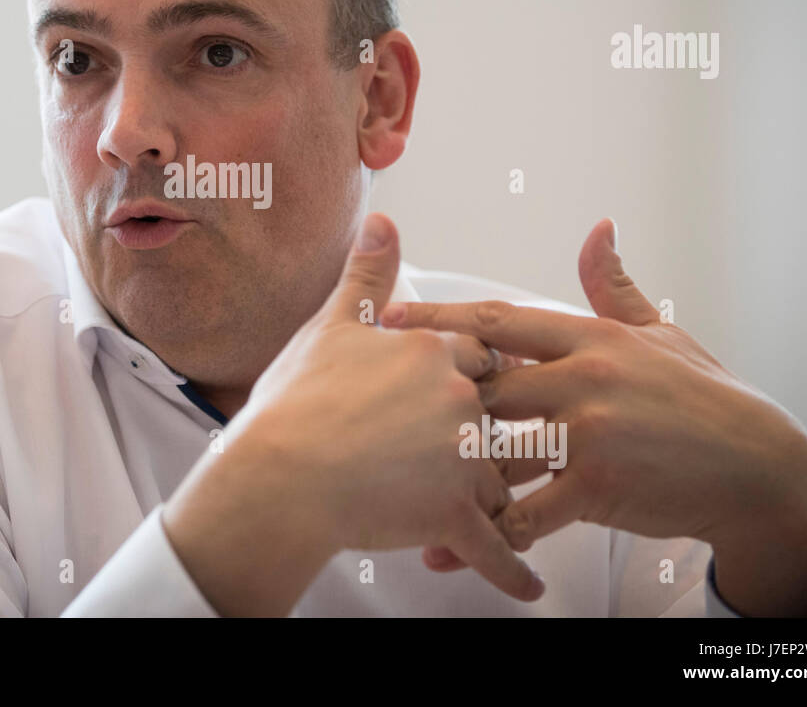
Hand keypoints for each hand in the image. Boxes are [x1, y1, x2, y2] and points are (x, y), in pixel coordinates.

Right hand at [225, 212, 544, 601]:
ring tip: (525, 518)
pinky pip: (497, 549)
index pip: (479, 353)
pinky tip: (527, 587)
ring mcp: (461, 460)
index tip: (485, 378)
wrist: (279, 475)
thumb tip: (383, 220)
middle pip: (501, 415)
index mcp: (433, 352)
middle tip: (508, 443)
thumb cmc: (297, 402)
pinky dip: (514, 572)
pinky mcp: (453, 515)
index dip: (478, 368)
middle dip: (502, 431)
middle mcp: (459, 400)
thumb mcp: (331, 326)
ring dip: (512, 499)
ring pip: (504, 480)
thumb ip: (367, 274)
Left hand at [381, 219, 806, 614]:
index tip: (388, 318)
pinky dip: (489, 531)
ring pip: (496, 447)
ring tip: (395, 483)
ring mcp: (590, 431)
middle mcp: (584, 375)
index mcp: (589, 336)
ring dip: (448, 469)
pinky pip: (528, 510)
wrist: (754, 465)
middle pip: (483, 382)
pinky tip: (453, 544)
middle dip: (429, 396)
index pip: (498, 320)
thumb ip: (613, 286)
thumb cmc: (698, 396)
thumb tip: (598, 229)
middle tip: (373, 403)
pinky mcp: (599, 484)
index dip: (439, 319)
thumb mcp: (657, 334)